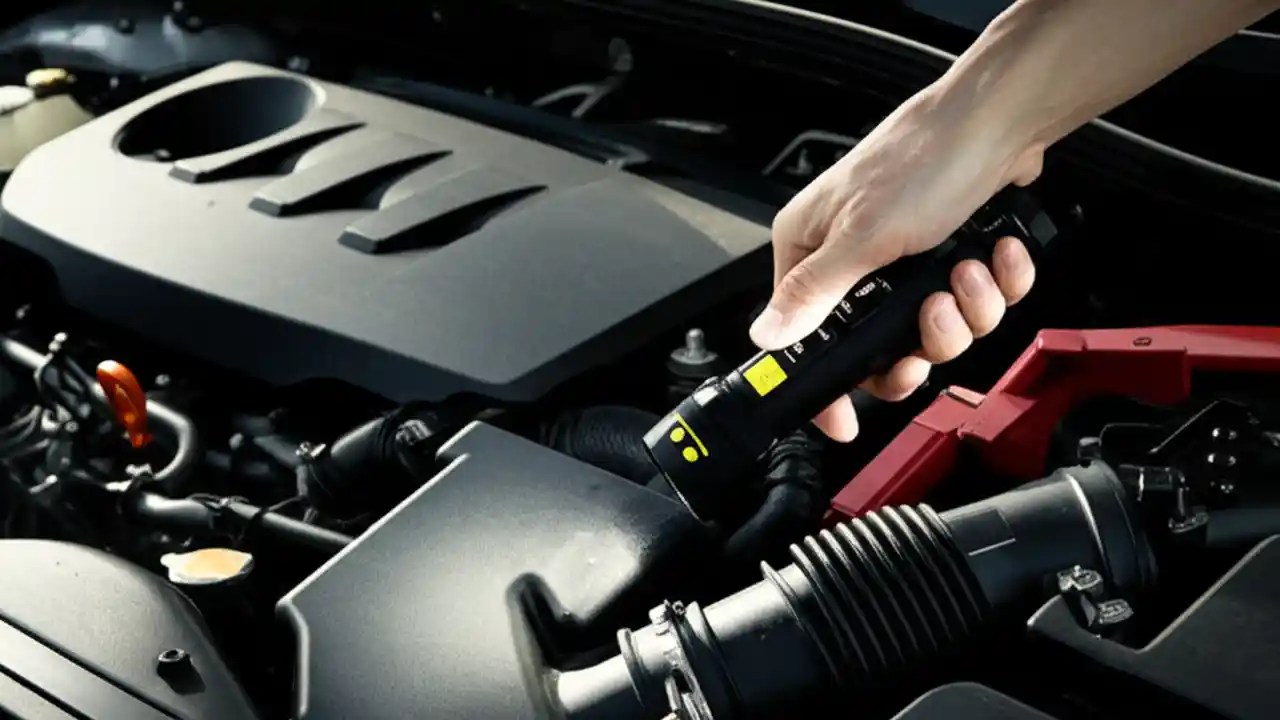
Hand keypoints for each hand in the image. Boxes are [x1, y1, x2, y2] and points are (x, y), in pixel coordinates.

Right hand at [749, 88, 1042, 441]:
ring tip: (966, 271)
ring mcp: (904, 259)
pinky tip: (993, 255)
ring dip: (964, 310)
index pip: (804, 336)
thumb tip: (765, 336)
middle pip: (879, 345)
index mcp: (811, 249)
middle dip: (922, 341)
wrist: (1000, 121)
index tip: (845, 421)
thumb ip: (813, 294)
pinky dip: (993, 285)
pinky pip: (973, 303)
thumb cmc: (924, 160)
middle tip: (933, 321)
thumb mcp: (861, 237)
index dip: (828, 385)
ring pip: (934, 329)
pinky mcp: (948, 255)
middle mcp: (852, 256)